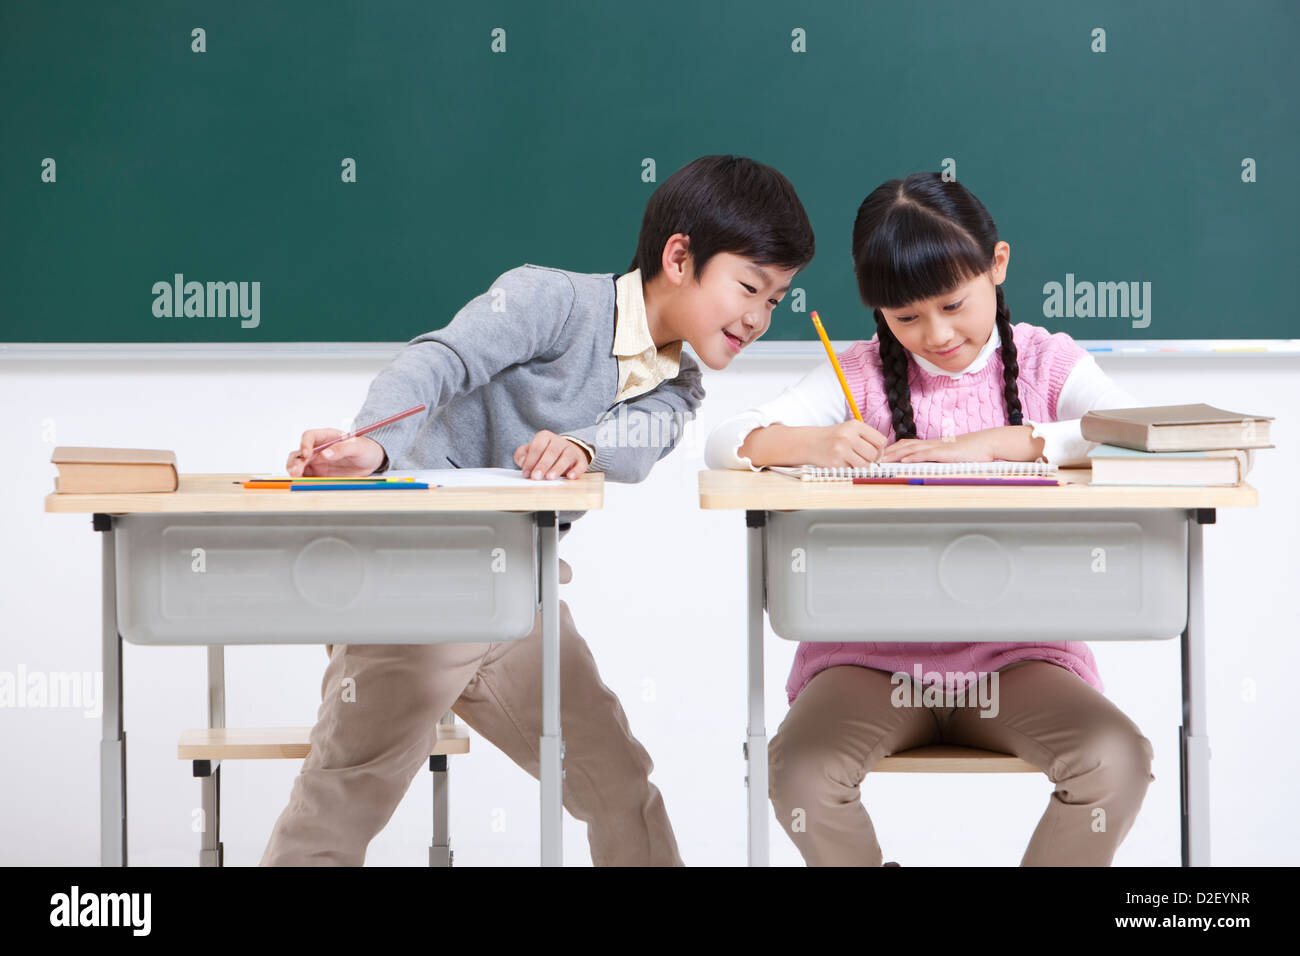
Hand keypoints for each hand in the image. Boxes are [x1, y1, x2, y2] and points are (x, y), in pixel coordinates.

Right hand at [286, 430, 385, 476]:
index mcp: (326, 437)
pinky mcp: (319, 475)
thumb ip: (342, 449)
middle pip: (300, 453)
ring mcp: (317, 463)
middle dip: (295, 462)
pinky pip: (307, 477)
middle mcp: (318, 449)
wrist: (371, 461)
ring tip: (295, 478)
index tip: (307, 453)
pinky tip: (302, 485)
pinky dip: (302, 481)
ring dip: (294, 471)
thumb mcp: (358, 447)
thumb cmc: (365, 449)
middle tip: (296, 471)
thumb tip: (325, 453)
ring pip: (299, 465)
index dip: (305, 444)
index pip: (310, 436)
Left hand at [513, 430, 590, 479]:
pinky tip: (570, 477)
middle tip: (536, 477)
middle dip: (543, 465)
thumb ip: (521, 455)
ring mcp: (571, 450)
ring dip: (558, 468)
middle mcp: (559, 441)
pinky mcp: (580, 460)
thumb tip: (523, 462)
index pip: (537, 447)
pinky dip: (576, 471)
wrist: (564, 452)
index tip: (526, 474)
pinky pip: (580, 464)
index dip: (531, 460)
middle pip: (551, 452)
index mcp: (545, 437)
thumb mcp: (529, 451)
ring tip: (550, 478)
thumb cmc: (543, 453)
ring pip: (566, 457)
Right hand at [803, 421, 889, 467]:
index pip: (880, 441)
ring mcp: (841, 449)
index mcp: (855, 425)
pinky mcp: (836, 462)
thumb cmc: (834, 438)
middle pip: (874, 454)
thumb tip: (883, 455)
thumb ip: (867, 438)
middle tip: (863, 458)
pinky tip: (843, 462)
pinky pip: (853, 470)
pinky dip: (851, 469)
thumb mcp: (850, 429)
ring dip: (861, 465)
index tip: (874, 452)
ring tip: (853, 460)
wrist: (810, 443)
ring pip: (865, 465)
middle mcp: (848, 436)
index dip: (880, 449)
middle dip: (871, 459)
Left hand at [877, 430, 997, 463]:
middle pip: (903, 446)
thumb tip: (924, 467)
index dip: (891, 450)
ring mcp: (937, 447)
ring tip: (881, 461)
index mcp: (931, 445)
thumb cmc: (970, 452)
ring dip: (894, 455)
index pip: (905, 445)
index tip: (878, 456)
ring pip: (911, 449)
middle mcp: (931, 444)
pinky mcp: (945, 452)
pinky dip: (913, 457)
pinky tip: (903, 461)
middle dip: (887, 452)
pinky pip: (926, 454)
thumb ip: (936, 460)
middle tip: (872, 459)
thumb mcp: (949, 457)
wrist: (986, 444)